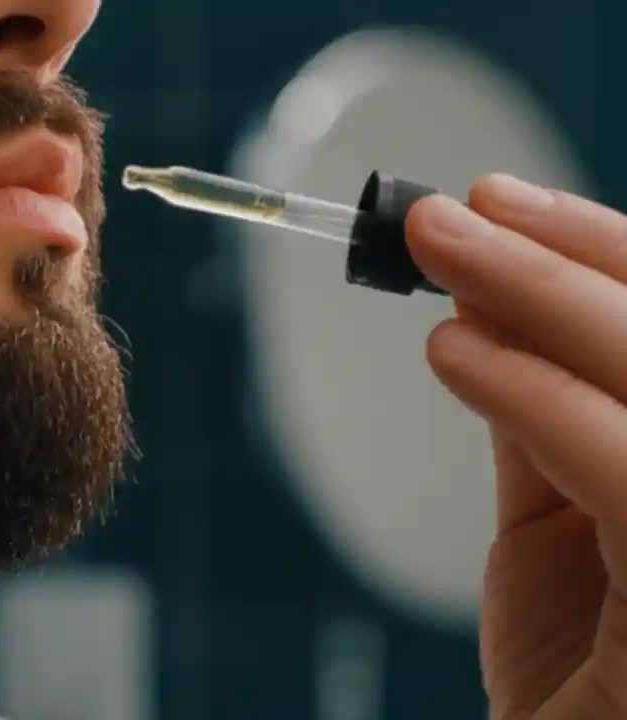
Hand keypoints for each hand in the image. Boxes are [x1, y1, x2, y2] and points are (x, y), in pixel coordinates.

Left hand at [407, 175, 626, 718]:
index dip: (598, 251)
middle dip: (561, 255)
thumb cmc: (579, 671)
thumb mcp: (558, 522)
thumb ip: (545, 420)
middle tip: (446, 216)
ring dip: (541, 298)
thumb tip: (489, 307)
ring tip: (441, 257)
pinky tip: (454, 355)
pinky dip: (536, 396)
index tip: (498, 202)